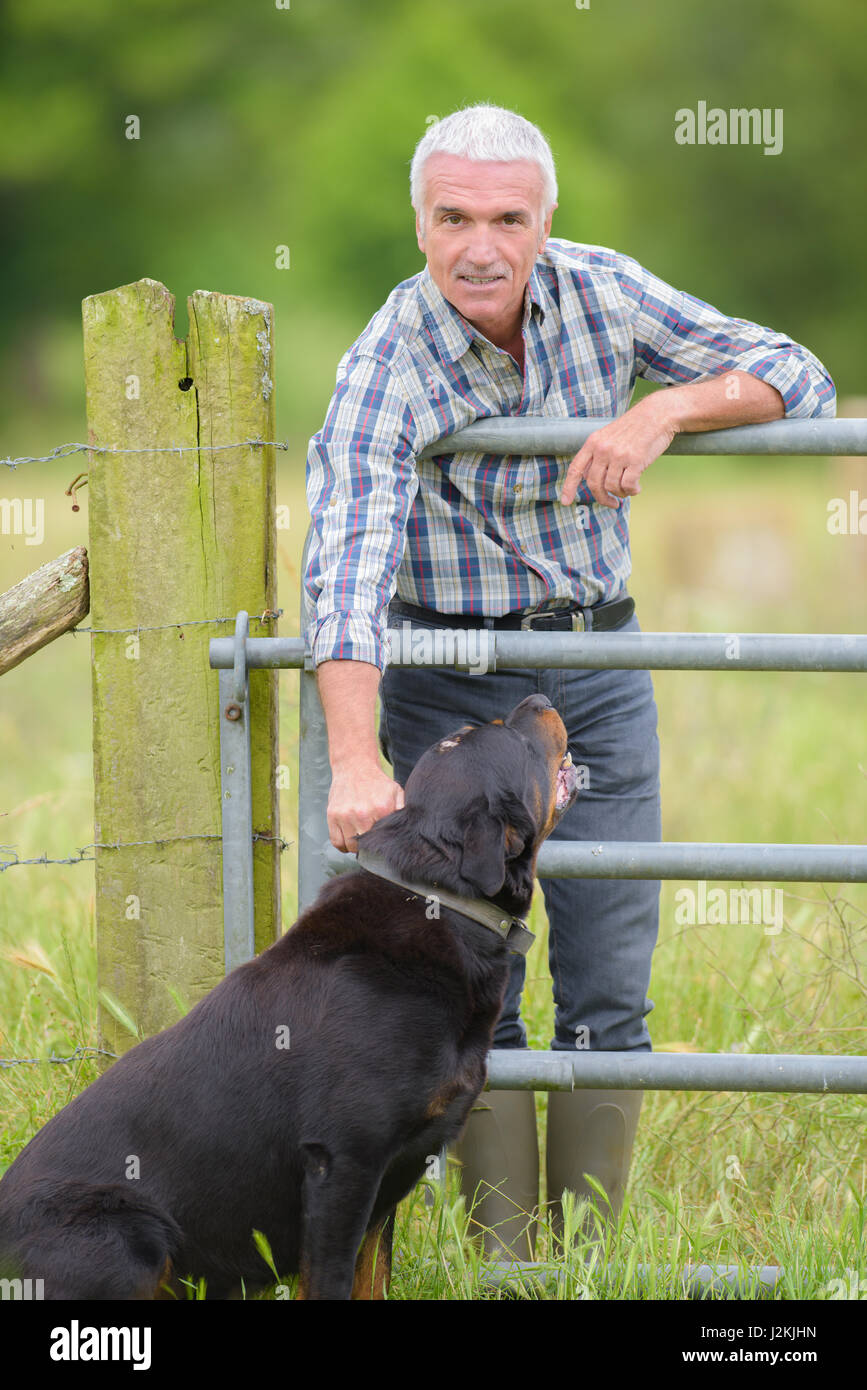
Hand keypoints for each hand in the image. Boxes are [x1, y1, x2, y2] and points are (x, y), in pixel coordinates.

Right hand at [326, 760, 404, 853]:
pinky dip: (342, 845)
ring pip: (350, 846)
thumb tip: (409, 830)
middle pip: (366, 847)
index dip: (383, 845)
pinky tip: (348, 838)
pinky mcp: (332, 816)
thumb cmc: (376, 783)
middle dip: (370, 847)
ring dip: (355, 847)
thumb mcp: (396, 792)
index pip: (383, 840)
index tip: (382, 843)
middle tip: (371, 841)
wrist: (354, 767)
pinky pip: (336, 842)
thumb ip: (402, 811)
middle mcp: (363, 813)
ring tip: (360, 838)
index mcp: (382, 809)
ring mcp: (345, 815)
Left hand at [559, 395, 677, 507]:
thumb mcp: (609, 436)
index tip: (565, 502)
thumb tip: (589, 478)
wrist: (658, 413)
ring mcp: (619, 454)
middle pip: (594, 483)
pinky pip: (628, 485)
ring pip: (611, 486)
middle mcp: (603, 449)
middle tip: (612, 503)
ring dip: (621, 493)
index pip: (576, 468)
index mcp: (593, 442)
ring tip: (628, 490)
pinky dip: (632, 491)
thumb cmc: (634, 428)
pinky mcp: (635, 460)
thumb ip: (597, 455)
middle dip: (602, 498)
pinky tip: (637, 488)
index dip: (568, 487)